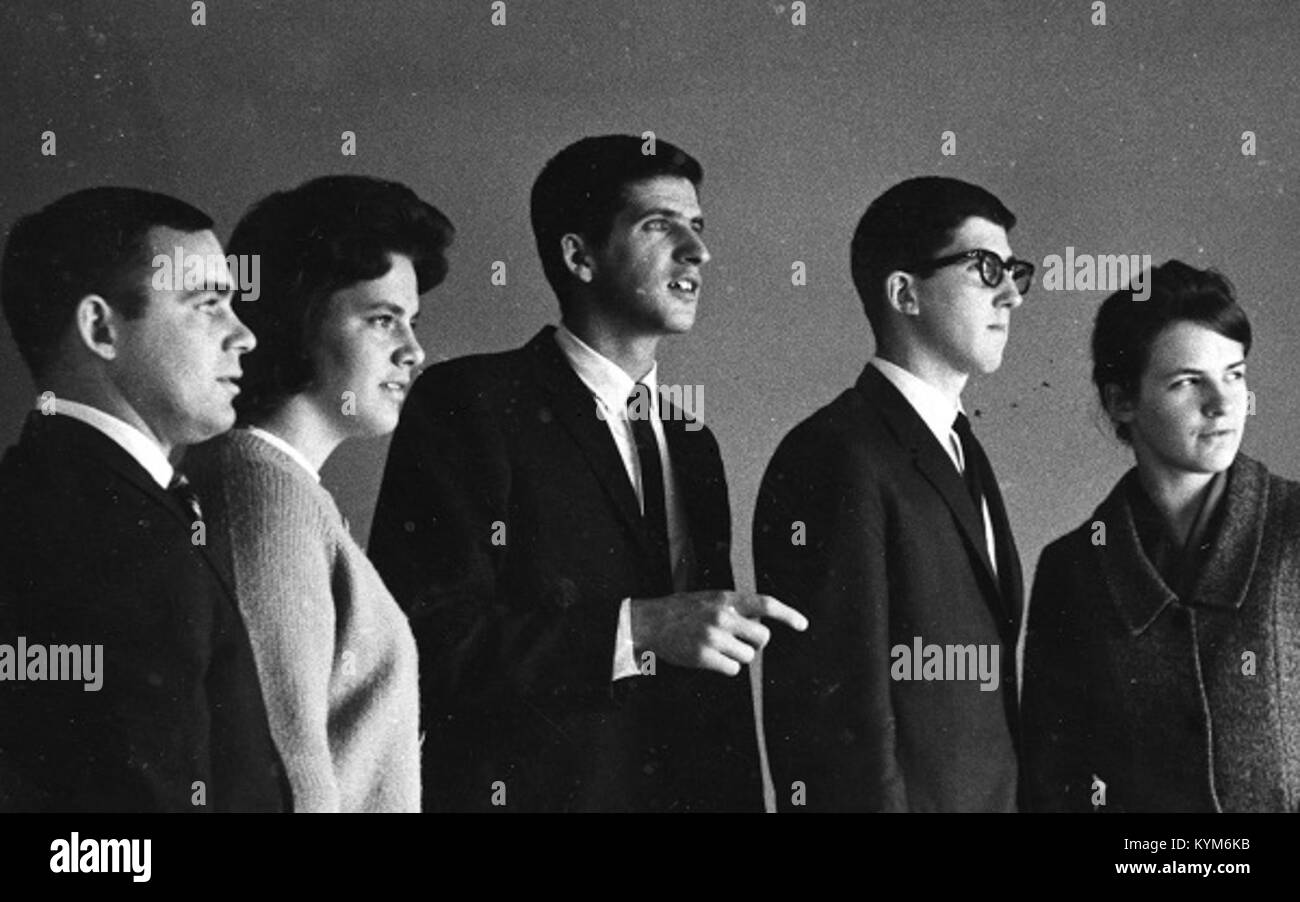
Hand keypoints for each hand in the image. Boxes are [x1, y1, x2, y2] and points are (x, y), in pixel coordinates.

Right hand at [630, 590, 807, 675]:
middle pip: (762, 637)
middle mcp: (723, 616)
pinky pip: (733, 669)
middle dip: (756, 643)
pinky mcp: (705, 657)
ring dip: (738, 656)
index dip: (788, 614)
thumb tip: (761, 622)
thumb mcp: (710, 598)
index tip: (803, 625)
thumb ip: (735, 607)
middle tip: (740, 641)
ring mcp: (714, 637)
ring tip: (719, 648)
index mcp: (726, 598)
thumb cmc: (683, 611)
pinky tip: (711, 658)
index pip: (766, 604)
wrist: (650, 622)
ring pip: (748, 656)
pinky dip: (726, 667)